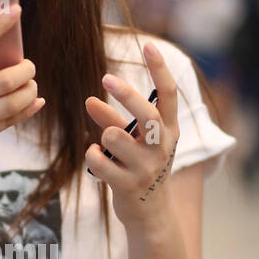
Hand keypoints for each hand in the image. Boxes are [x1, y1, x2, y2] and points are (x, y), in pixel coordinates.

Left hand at [85, 41, 178, 227]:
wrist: (151, 214)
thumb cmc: (140, 168)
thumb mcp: (134, 141)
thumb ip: (113, 120)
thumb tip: (89, 99)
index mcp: (169, 130)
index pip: (169, 95)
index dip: (159, 69)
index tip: (148, 44)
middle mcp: (162, 147)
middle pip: (147, 114)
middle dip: (127, 94)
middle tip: (106, 77)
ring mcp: (146, 168)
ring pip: (115, 136)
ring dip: (104, 134)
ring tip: (105, 144)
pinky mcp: (128, 185)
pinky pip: (100, 161)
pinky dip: (92, 156)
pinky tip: (97, 160)